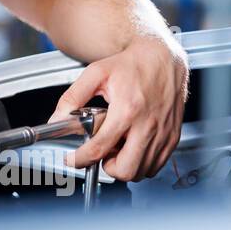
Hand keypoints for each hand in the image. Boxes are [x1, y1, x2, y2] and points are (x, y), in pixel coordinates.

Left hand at [53, 34, 188, 180]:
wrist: (163, 57)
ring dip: (125, 166)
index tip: (74, 160)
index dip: (82, 159)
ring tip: (117, 147)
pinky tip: (133, 146)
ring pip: (142, 172)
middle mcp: (148, 125)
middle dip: (108, 168)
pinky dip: (142, 163)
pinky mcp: (173, 136)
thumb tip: (57, 118)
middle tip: (102, 154)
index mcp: (127, 110)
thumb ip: (72, 98)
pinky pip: (156, 165)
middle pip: (126, 169)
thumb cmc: (132, 65)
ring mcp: (163, 133)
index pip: (100, 148)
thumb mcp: (95, 74)